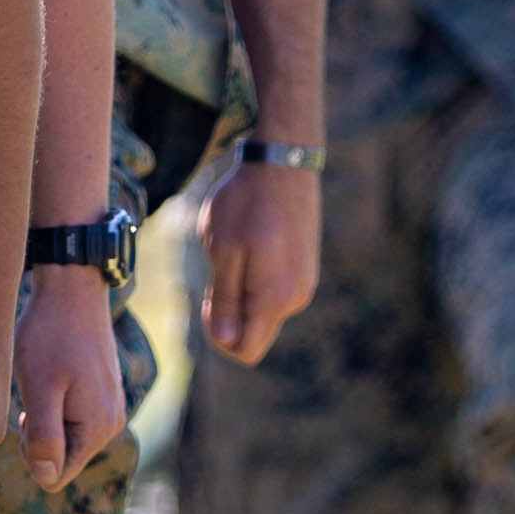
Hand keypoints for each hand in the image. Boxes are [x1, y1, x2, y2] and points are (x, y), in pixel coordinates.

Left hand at [10, 264, 126, 491]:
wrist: (72, 288)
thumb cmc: (51, 336)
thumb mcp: (41, 388)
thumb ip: (44, 436)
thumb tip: (46, 479)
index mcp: (98, 428)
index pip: (55, 475)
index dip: (30, 453)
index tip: (20, 416)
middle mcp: (112, 423)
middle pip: (61, 457)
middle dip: (36, 438)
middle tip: (24, 398)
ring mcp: (109, 406)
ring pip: (64, 436)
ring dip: (43, 420)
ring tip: (34, 385)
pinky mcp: (102, 391)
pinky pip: (72, 416)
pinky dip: (53, 404)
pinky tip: (44, 377)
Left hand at [197, 156, 320, 367]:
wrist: (284, 163)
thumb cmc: (246, 203)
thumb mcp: (222, 250)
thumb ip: (225, 299)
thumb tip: (226, 340)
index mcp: (273, 299)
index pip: (245, 350)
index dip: (218, 338)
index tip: (208, 300)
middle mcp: (295, 298)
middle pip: (254, 331)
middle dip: (229, 312)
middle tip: (218, 267)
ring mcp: (304, 283)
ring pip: (262, 309)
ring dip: (242, 289)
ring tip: (237, 247)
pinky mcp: (306, 267)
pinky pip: (274, 290)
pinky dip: (256, 276)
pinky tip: (252, 242)